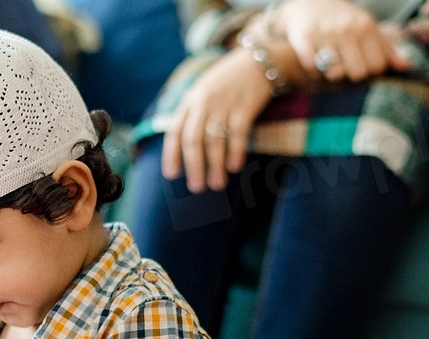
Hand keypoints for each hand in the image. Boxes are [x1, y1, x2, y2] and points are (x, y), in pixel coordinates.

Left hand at [163, 47, 272, 193]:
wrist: (256, 61)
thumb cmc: (226, 83)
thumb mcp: (202, 93)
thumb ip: (191, 116)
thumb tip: (183, 151)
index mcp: (189, 101)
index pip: (174, 132)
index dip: (171, 155)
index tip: (172, 175)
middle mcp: (203, 103)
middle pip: (193, 140)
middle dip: (194, 166)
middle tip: (196, 188)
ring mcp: (224, 104)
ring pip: (215, 140)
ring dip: (215, 165)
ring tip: (216, 184)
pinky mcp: (245, 106)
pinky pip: (237, 134)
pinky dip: (235, 151)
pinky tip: (234, 167)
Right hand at [273, 0, 409, 81]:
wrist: (309, 4)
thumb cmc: (343, 21)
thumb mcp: (367, 28)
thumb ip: (385, 49)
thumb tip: (405, 67)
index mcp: (366, 26)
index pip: (377, 65)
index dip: (371, 71)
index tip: (363, 65)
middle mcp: (347, 29)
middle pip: (358, 72)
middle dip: (351, 75)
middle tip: (345, 68)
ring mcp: (324, 34)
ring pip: (334, 73)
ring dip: (331, 74)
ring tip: (330, 66)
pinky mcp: (303, 39)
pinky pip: (312, 69)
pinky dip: (314, 72)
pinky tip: (315, 66)